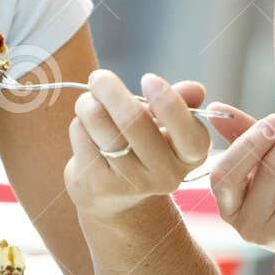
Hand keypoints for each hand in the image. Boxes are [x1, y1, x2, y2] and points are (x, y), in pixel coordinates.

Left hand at [65, 69, 211, 220]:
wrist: (116, 197)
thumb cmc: (146, 146)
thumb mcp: (168, 125)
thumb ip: (181, 102)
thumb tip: (194, 89)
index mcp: (192, 156)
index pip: (189, 133)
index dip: (169, 102)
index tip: (148, 79)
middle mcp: (166, 175)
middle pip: (132, 120)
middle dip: (110, 89)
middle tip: (98, 77)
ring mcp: (131, 183)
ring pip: (99, 122)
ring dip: (88, 103)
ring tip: (89, 101)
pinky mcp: (98, 184)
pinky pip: (81, 135)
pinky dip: (79, 124)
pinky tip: (86, 131)